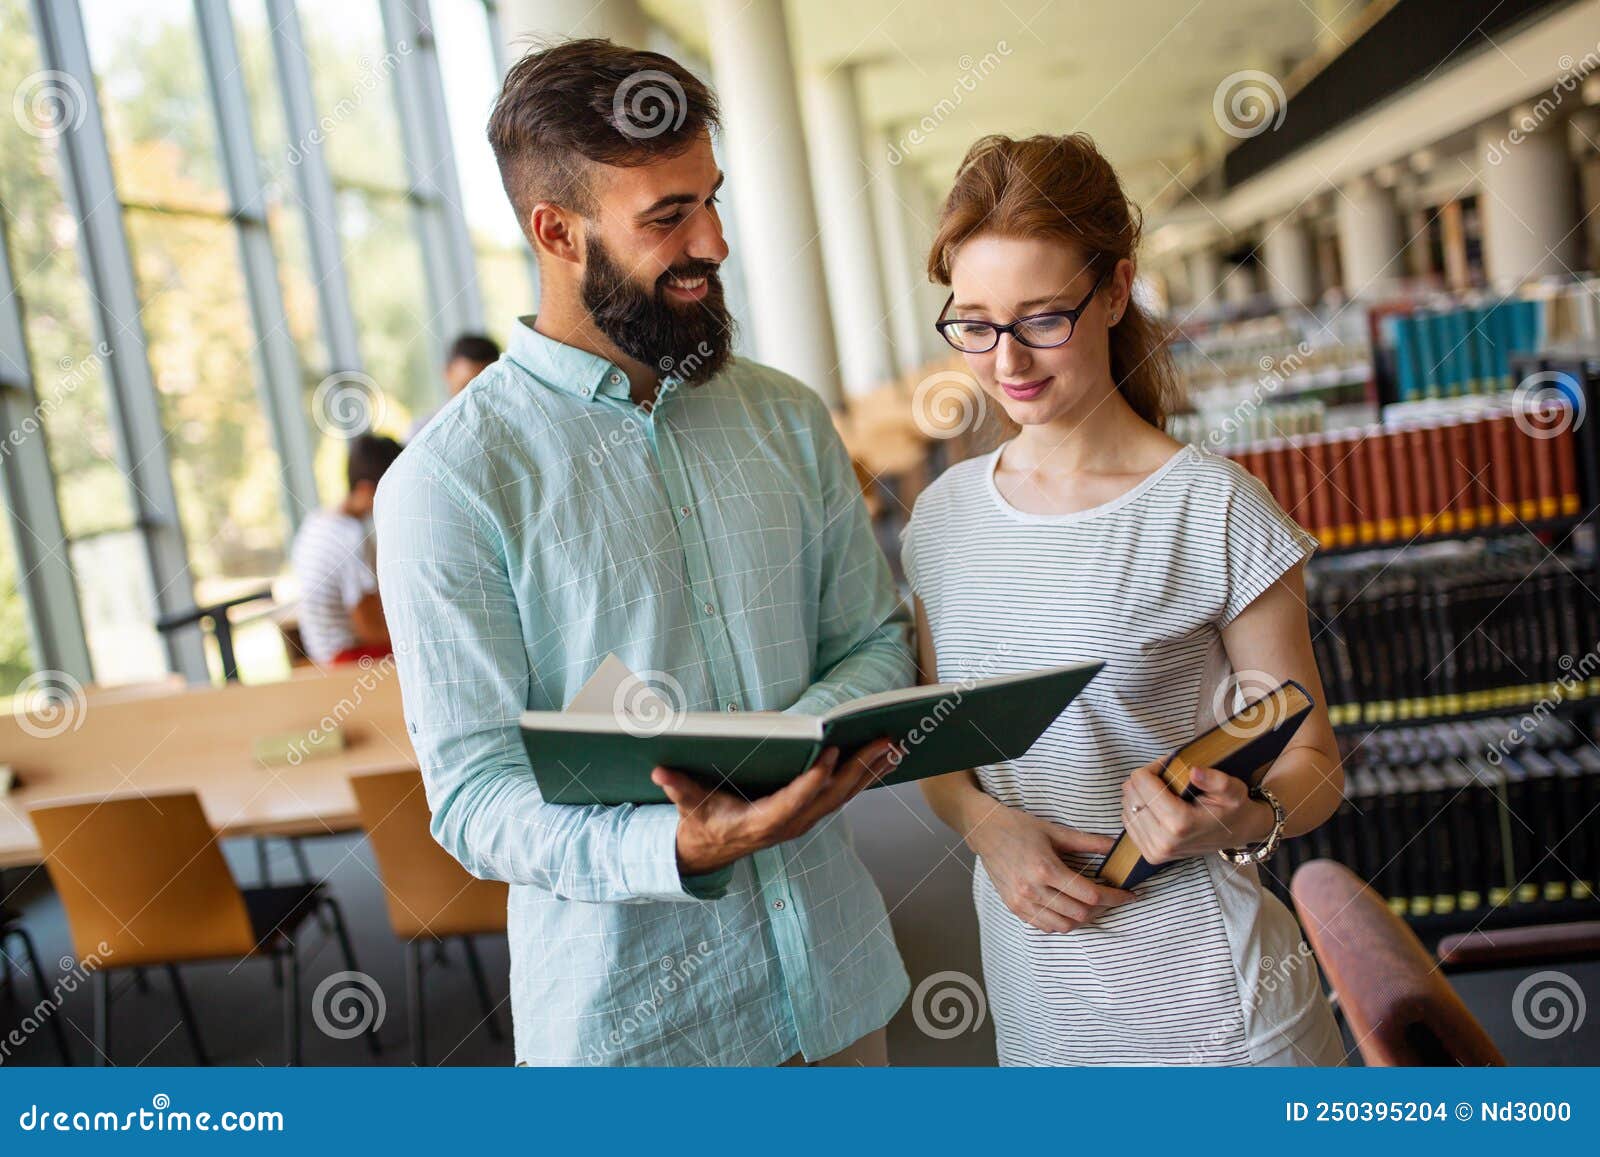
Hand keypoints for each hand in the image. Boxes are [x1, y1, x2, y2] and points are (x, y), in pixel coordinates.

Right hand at [651, 738, 898, 875]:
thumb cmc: (702, 823)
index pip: (793, 802)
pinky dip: (864, 777)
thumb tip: (659, 772)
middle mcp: (790, 825)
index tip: (830, 755)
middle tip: (882, 741)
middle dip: (858, 769)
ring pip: (843, 796)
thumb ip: (678, 789)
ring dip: (870, 771)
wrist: (710, 851)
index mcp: (761, 822)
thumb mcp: (688, 807)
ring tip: (893, 745)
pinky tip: (883, 758)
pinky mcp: (810, 814)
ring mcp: (803, 821)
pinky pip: (842, 795)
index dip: (812, 781)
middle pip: (830, 797)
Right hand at [964, 803, 1134, 932]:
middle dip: (1103, 909)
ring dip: (1084, 919)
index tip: (1128, 895)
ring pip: (1064, 926)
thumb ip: (1089, 842)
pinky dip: (1062, 922)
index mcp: (1045, 868)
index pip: (1090, 895)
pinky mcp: (1014, 907)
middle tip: (1113, 898)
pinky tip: (1069, 909)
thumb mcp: (1056, 831)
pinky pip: (1045, 926)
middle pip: (1080, 914)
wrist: (985, 831)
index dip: (1115, 897)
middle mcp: (1032, 889)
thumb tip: (1117, 846)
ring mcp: (1021, 902)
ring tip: (1092, 906)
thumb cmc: (1019, 827)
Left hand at [1120, 761, 1275, 864]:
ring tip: (1163, 792)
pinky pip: (1128, 821)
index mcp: (1180, 824)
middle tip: (1165, 778)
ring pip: (1127, 806)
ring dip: (1140, 794)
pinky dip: (1138, 808)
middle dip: (1145, 780)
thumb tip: (1193, 771)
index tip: (1166, 767)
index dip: (1151, 768)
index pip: (1141, 782)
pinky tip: (1156, 806)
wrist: (1236, 834)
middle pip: (1131, 793)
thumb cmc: (1232, 808)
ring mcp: (1155, 851)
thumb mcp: (1232, 790)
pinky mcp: (1150, 854)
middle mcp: (1163, 841)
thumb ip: (1215, 779)